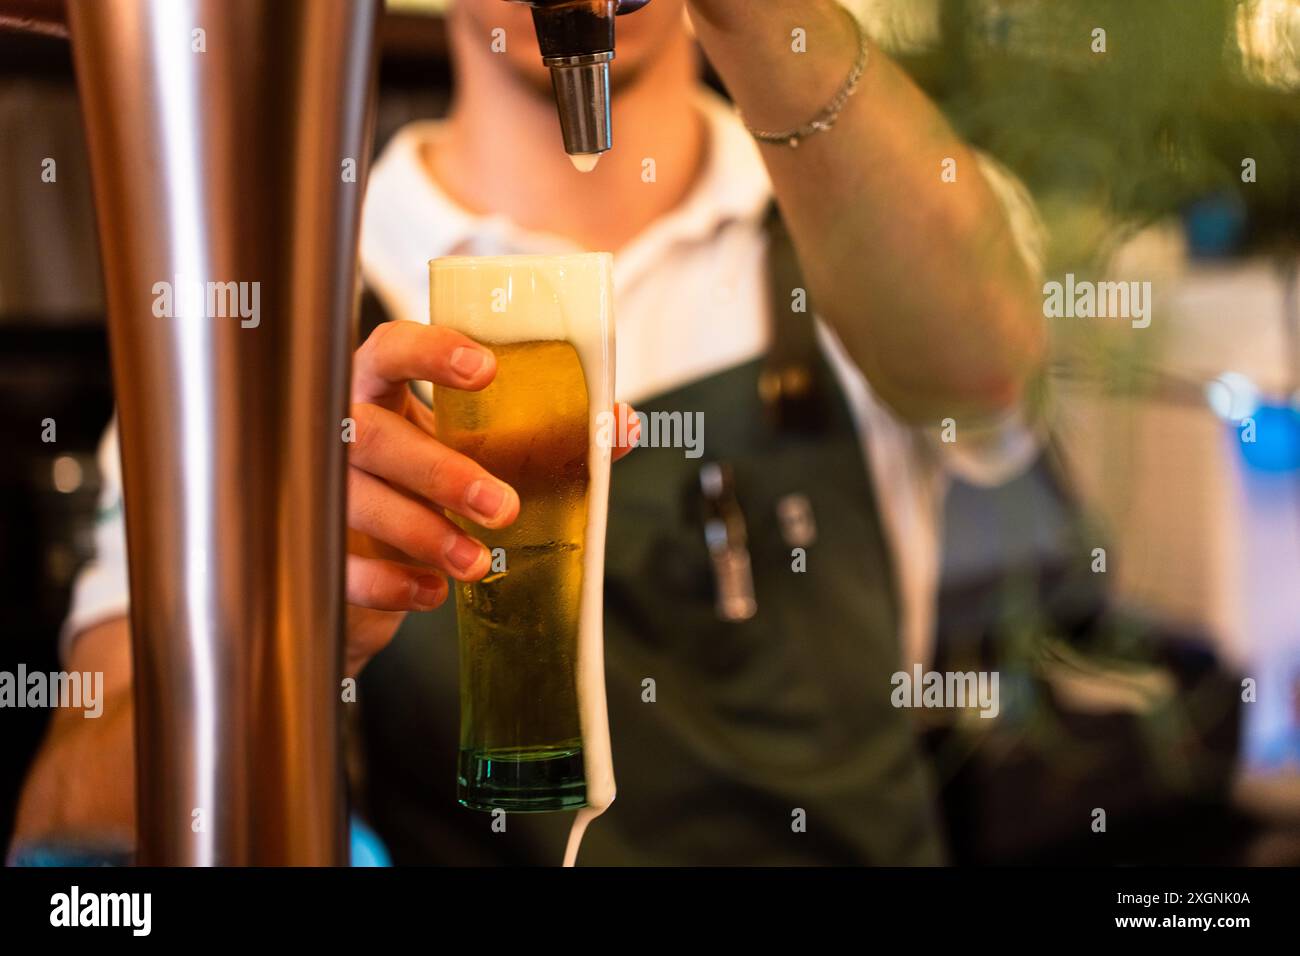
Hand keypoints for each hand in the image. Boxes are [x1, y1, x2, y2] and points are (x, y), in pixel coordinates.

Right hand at [343, 320, 634, 675]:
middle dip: (440, 471)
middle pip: (372, 437)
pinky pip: (344, 570)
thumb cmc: (430, 483)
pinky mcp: (320, 554)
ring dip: (424, 533)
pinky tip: (434, 593)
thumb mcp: (478, 452)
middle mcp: (343, 435)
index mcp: (382, 391)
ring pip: (356, 504)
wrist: (371, 560)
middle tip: (503, 506)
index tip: (486, 369)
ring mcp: (324, 494)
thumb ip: (547, 436)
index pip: (389, 348)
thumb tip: (618, 426)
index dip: (429, 352)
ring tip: (478, 562)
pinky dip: (392, 585)